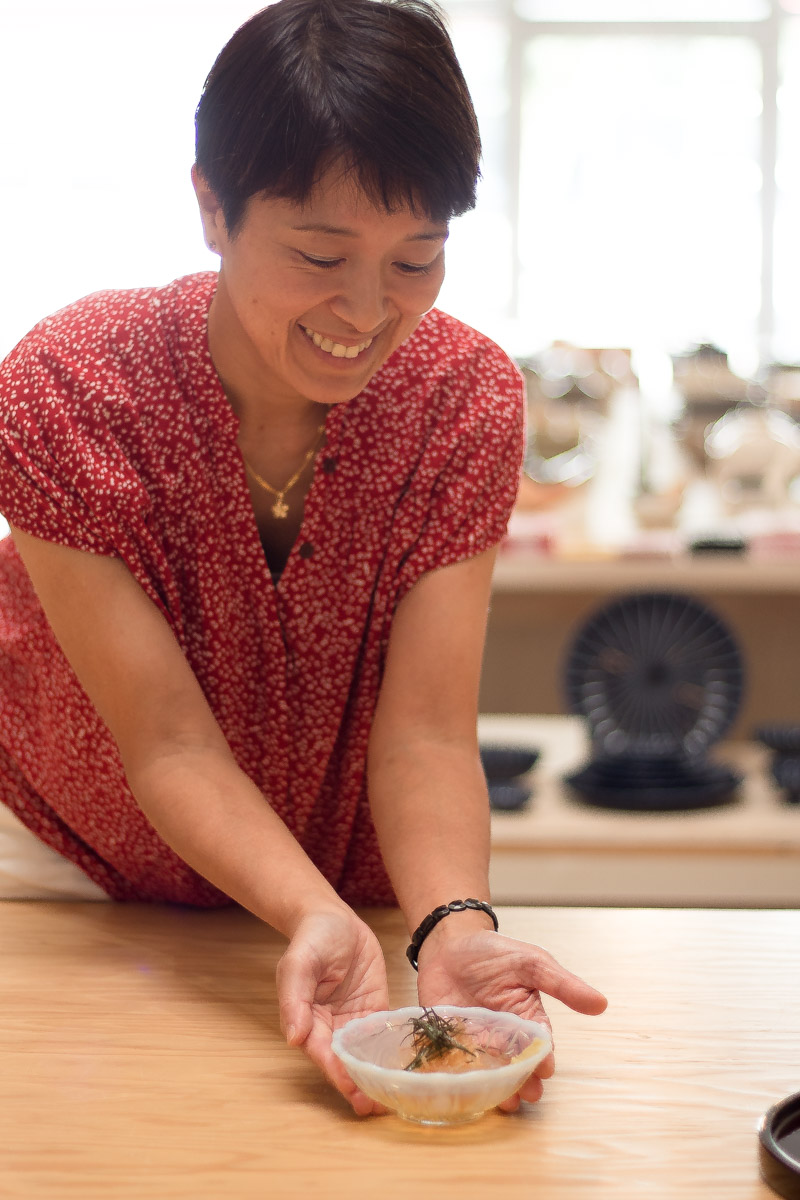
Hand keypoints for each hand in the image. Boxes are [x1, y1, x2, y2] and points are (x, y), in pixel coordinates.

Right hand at [276, 909, 388, 1114]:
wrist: (334, 919)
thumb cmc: (312, 939)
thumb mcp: (299, 962)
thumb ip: (294, 998)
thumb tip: (293, 1037)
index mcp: (308, 1020)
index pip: (322, 1052)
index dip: (335, 1071)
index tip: (350, 1088)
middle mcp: (331, 1027)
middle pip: (343, 1062)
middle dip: (356, 1085)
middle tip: (373, 1107)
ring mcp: (353, 1021)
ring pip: (363, 1056)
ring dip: (373, 1078)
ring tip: (389, 1100)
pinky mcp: (373, 1011)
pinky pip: (382, 1035)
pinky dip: (390, 1054)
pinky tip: (404, 1071)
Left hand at [416, 928, 606, 1111]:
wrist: (448, 944)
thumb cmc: (493, 951)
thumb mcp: (531, 962)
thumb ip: (561, 984)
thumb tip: (601, 1003)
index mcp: (527, 1019)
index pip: (539, 1044)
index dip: (543, 1057)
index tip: (546, 1068)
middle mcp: (504, 1036)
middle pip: (517, 1065)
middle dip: (524, 1081)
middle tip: (527, 1094)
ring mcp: (476, 1042)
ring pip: (491, 1071)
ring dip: (498, 1087)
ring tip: (504, 1101)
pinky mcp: (448, 1043)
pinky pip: (457, 1065)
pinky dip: (462, 1077)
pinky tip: (466, 1087)